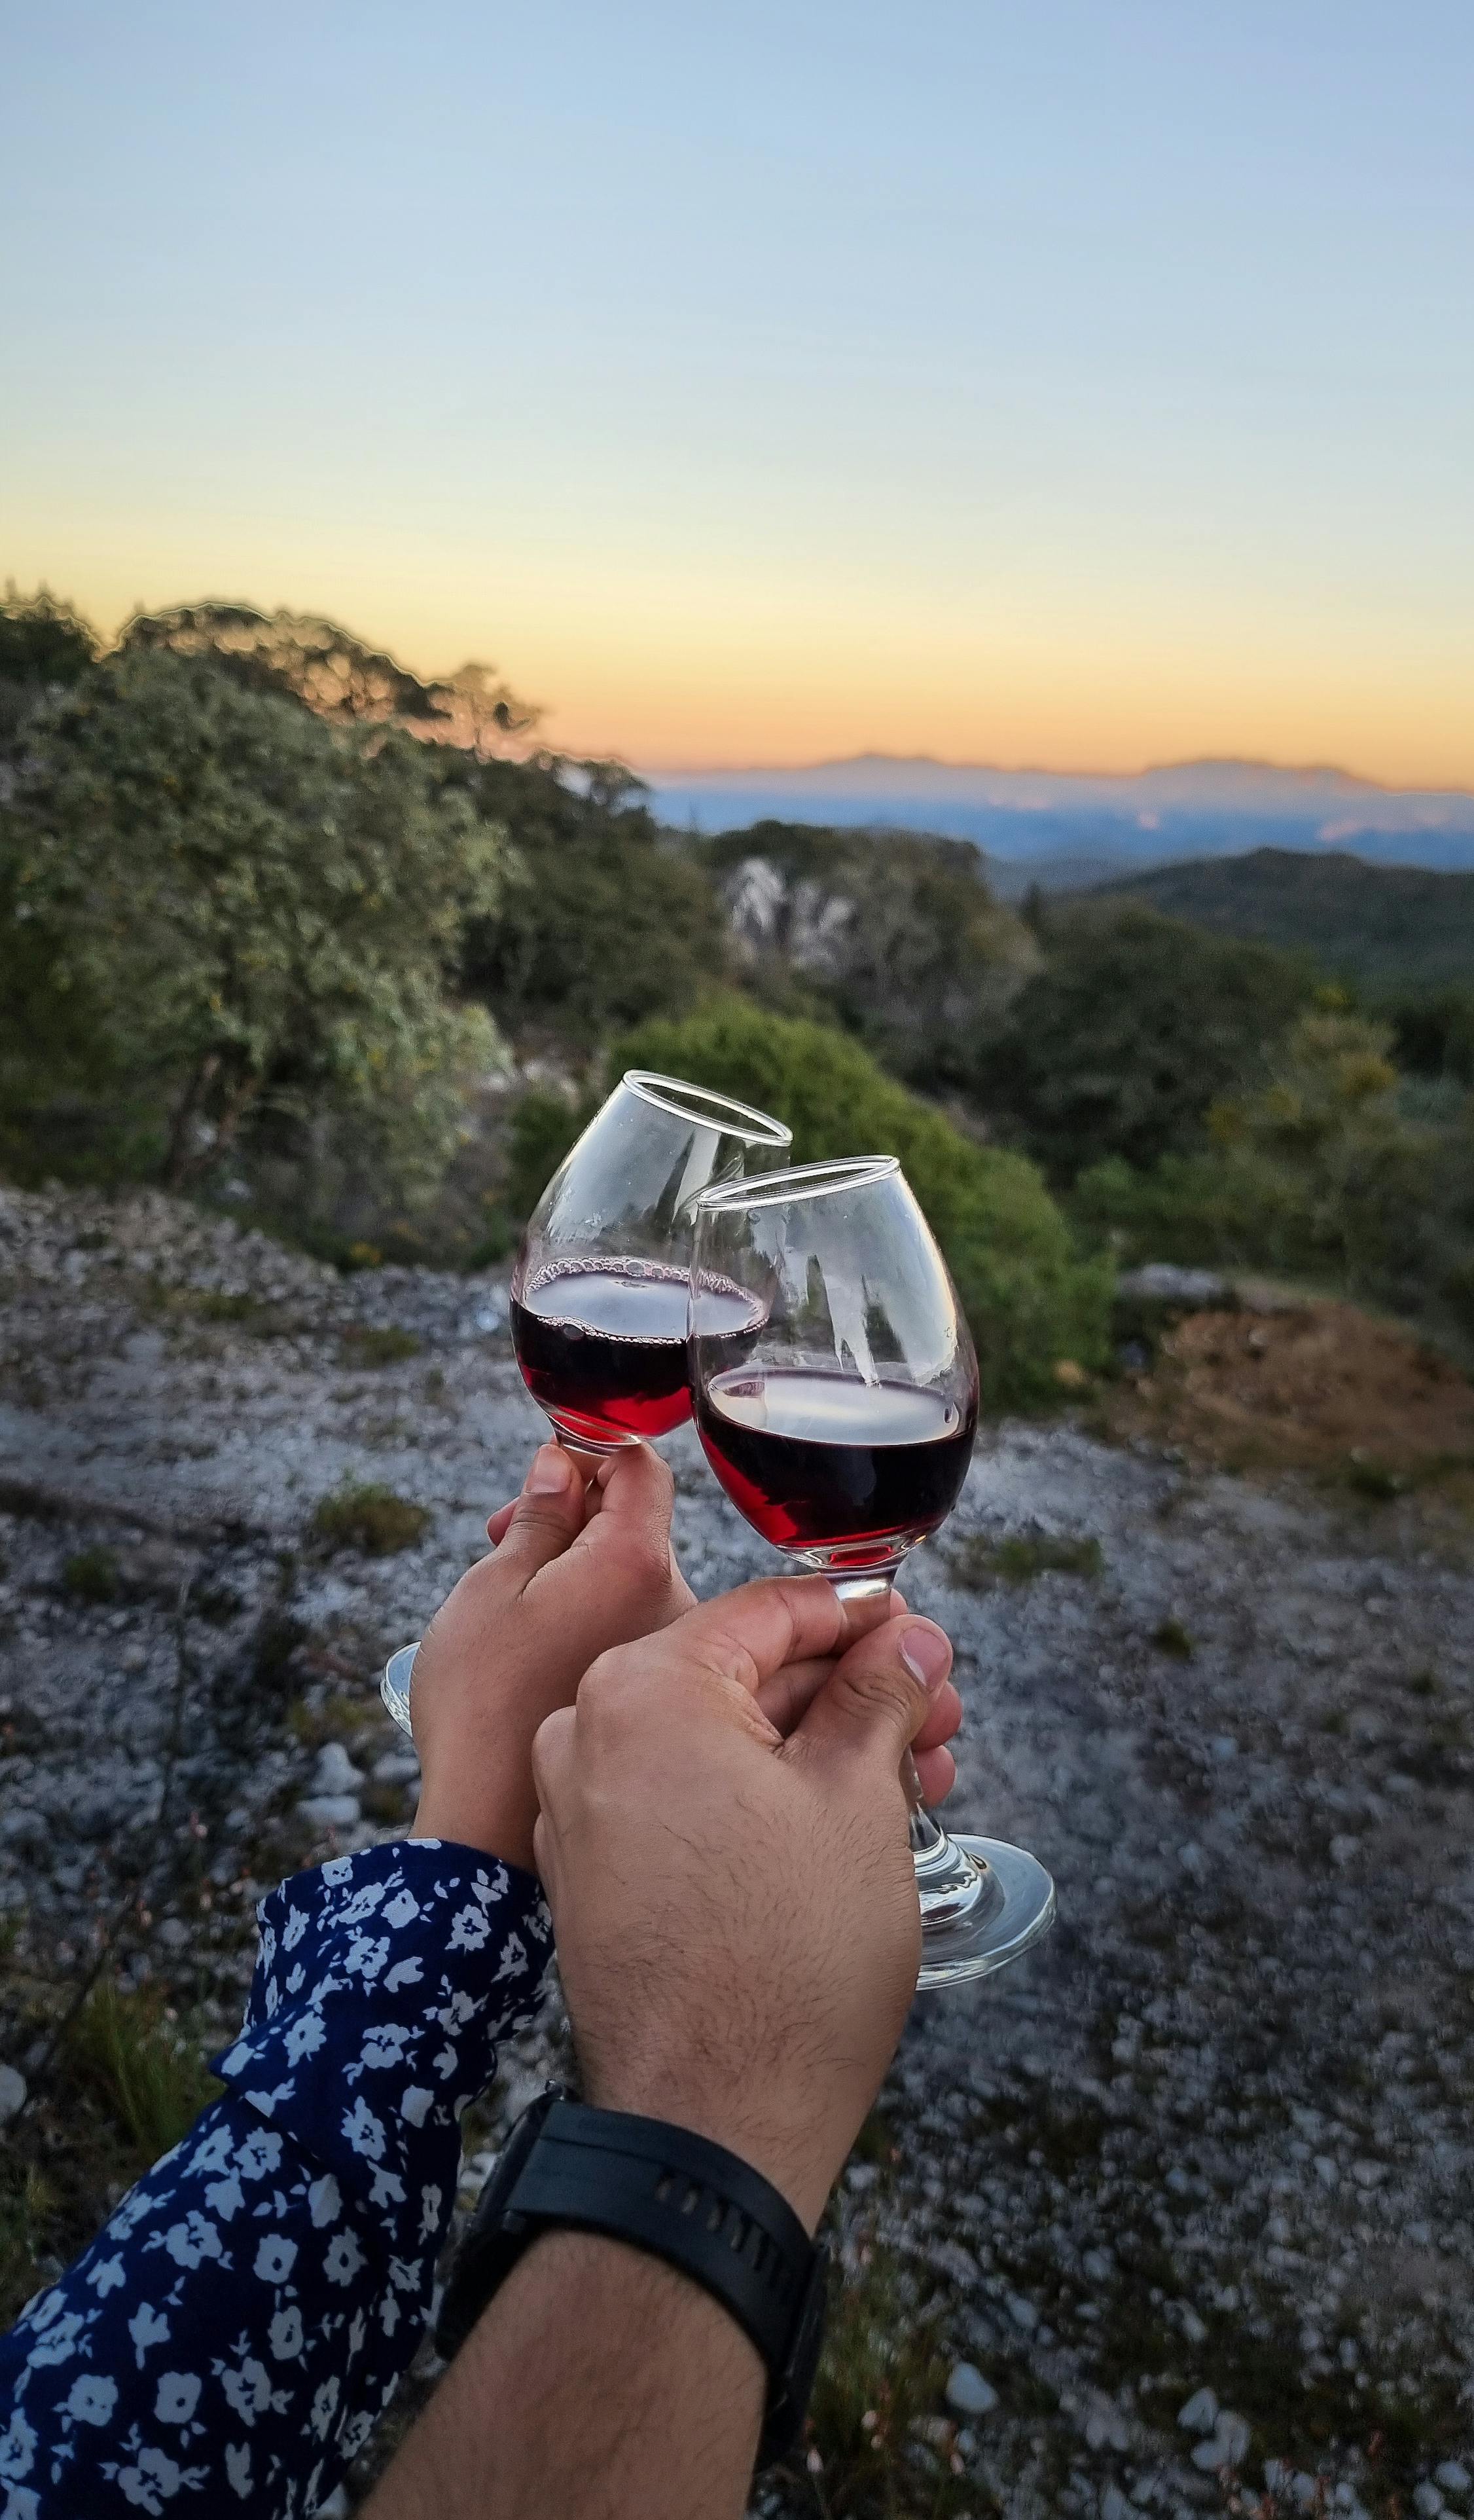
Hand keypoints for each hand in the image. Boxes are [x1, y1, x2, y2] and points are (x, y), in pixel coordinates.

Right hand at [411, 1441, 694, 1869]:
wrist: (492, 1822)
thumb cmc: (482, 1701)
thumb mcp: (492, 1587)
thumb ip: (538, 1516)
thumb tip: (562, 1464)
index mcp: (634, 1563)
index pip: (641, 1470)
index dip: (591, 1451)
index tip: (545, 1465)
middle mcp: (676, 1603)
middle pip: (637, 1525)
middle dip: (574, 1515)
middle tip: (503, 1535)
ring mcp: (677, 1654)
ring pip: (635, 1578)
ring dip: (581, 1567)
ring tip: (514, 1596)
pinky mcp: (670, 1699)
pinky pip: (639, 1627)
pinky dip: (597, 1616)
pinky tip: (543, 1644)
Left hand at [531, 1578, 957, 2230]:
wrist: (711, 2124)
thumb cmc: (785, 1958)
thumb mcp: (856, 1797)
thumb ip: (879, 1697)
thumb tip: (908, 1641)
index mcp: (643, 1689)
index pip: (766, 1612)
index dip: (859, 1616)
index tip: (919, 1630)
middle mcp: (587, 1733)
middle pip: (742, 1678)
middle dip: (850, 1693)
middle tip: (940, 1712)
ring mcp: (579, 1810)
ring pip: (718, 1744)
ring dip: (817, 1750)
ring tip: (919, 1775)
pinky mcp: (592, 1875)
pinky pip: (683, 1799)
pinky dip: (758, 1797)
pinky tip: (844, 1819)